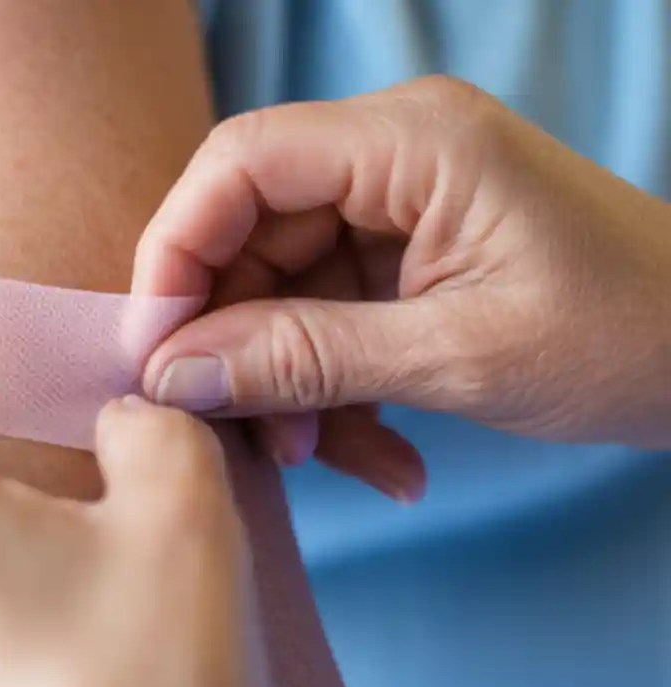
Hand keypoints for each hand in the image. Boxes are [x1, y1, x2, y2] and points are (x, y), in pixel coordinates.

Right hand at [134, 75, 670, 456]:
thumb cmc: (628, 337)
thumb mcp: (456, 356)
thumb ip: (305, 358)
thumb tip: (174, 374)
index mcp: (412, 140)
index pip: (239, 164)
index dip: (176, 254)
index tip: (154, 352)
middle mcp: (392, 153)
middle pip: (249, 229)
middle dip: (236, 337)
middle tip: (243, 431)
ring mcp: (398, 203)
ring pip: (280, 283)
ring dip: (287, 378)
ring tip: (325, 456)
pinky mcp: (406, 252)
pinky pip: (326, 312)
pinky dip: (332, 385)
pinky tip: (378, 452)